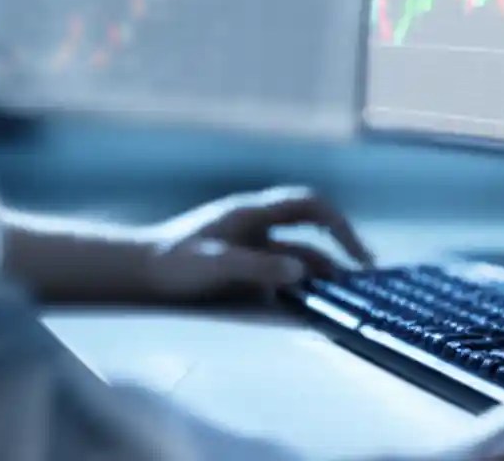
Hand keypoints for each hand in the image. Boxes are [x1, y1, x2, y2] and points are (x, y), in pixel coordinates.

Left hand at [144, 187, 373, 301]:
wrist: (138, 271)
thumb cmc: (172, 263)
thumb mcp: (214, 263)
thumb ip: (257, 266)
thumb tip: (300, 270)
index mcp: (254, 213)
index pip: (310, 205)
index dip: (339, 224)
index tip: (357, 253)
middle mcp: (260, 223)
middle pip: (313, 223)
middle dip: (341, 243)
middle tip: (365, 269)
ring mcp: (254, 242)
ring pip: (300, 249)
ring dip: (323, 266)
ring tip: (345, 291)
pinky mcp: (247, 263)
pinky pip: (284, 267)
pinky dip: (302, 279)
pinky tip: (311, 298)